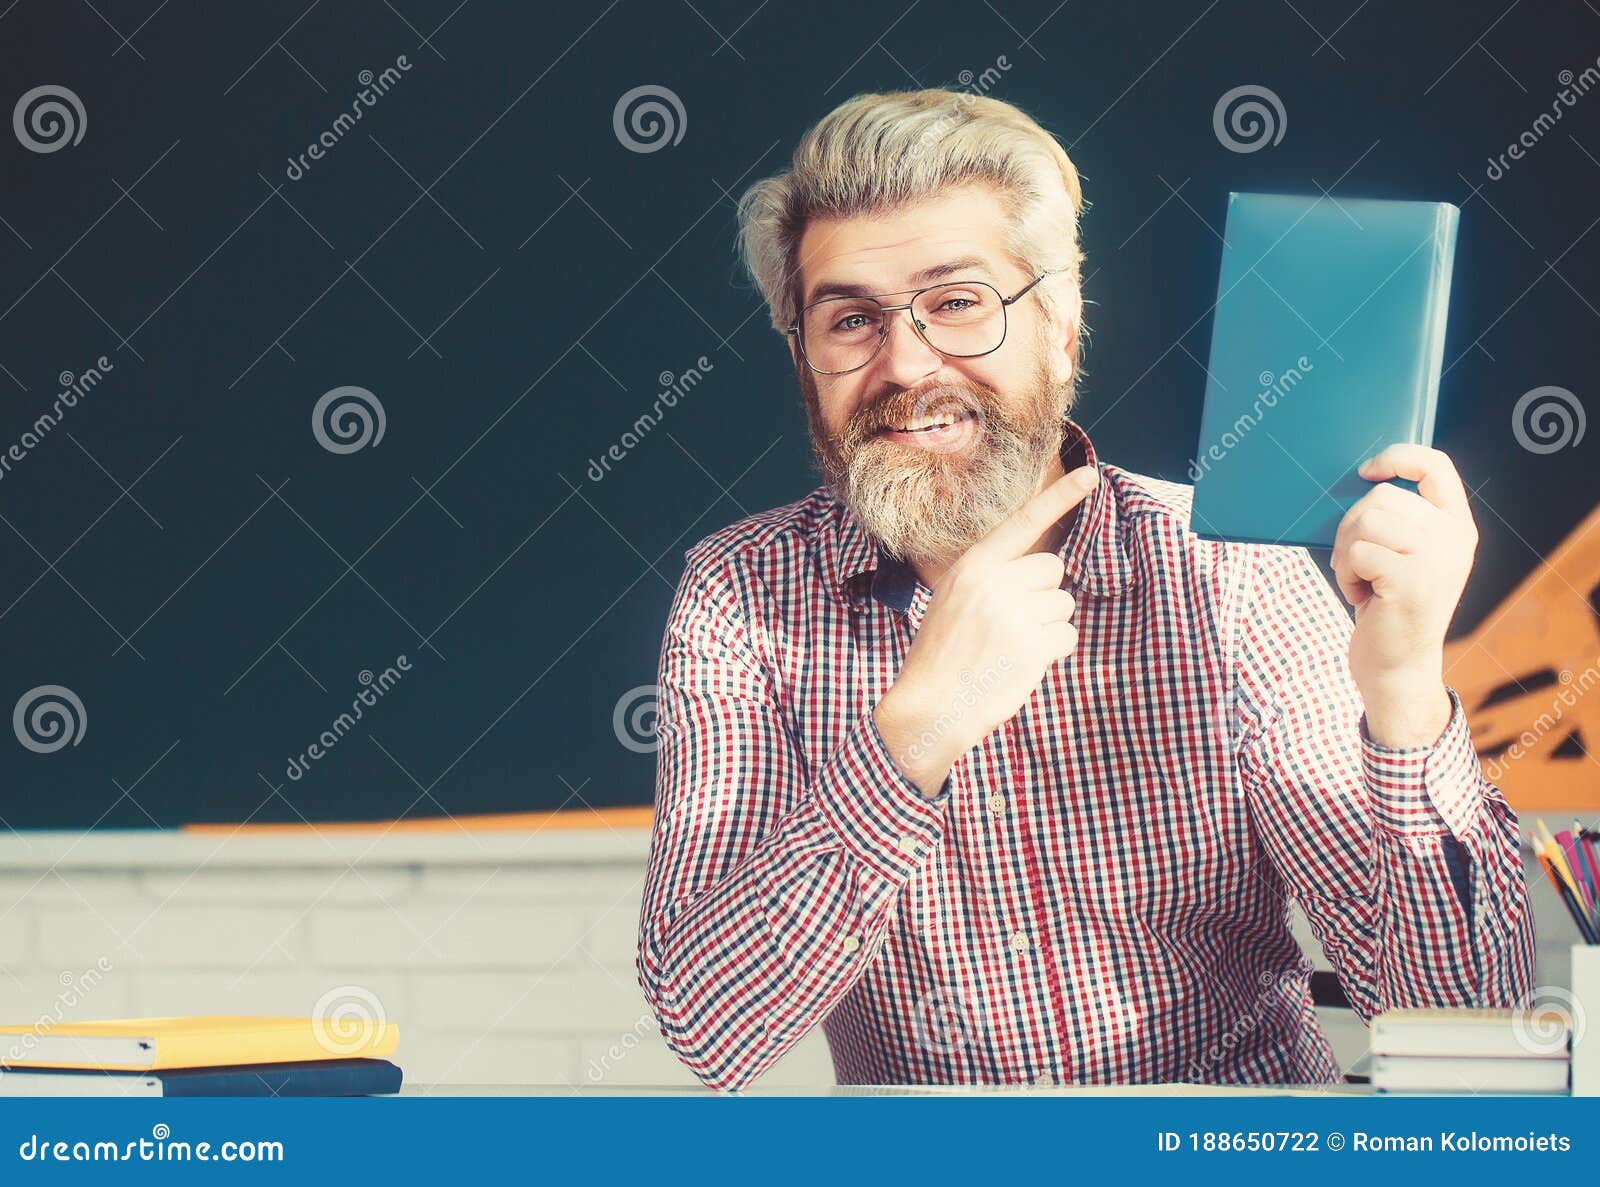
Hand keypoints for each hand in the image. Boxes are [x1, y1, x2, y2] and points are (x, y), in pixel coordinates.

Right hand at [874, 465, 1098, 795]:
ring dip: (1048, 626)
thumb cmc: (943, 655)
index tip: (1091, 475)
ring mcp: (1013, 614)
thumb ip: (991, 577)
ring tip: (1012, 646)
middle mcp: (993, 583)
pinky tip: (1022, 663)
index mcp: (972, 566)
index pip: (1024, 522)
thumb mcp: (953, 599)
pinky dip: (1053, 651)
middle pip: (1053, 569)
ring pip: (1063, 604)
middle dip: (1043, 595)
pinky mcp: (1031, 646)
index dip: (1060, 497)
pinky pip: (1067, 635)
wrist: (929, 706)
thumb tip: (1045, 569)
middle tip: (1012, 623)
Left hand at [1331, 444, 1477, 746]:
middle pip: (1382, 496)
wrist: (1397, 669)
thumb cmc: (1389, 609)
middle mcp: (1455, 539)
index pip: (1436, 466)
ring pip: (1366, 520)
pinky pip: (1357, 553)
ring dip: (1346, 551)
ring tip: (1360, 580)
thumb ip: (1400, 520)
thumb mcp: (1405, 557)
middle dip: (1352, 527)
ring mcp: (1437, 559)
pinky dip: (1345, 574)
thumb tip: (1362, 477)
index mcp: (1457, 527)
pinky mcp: (1411, 581)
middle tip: (1357, 564)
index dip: (1398, 457)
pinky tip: (1360, 597)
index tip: (1367, 470)